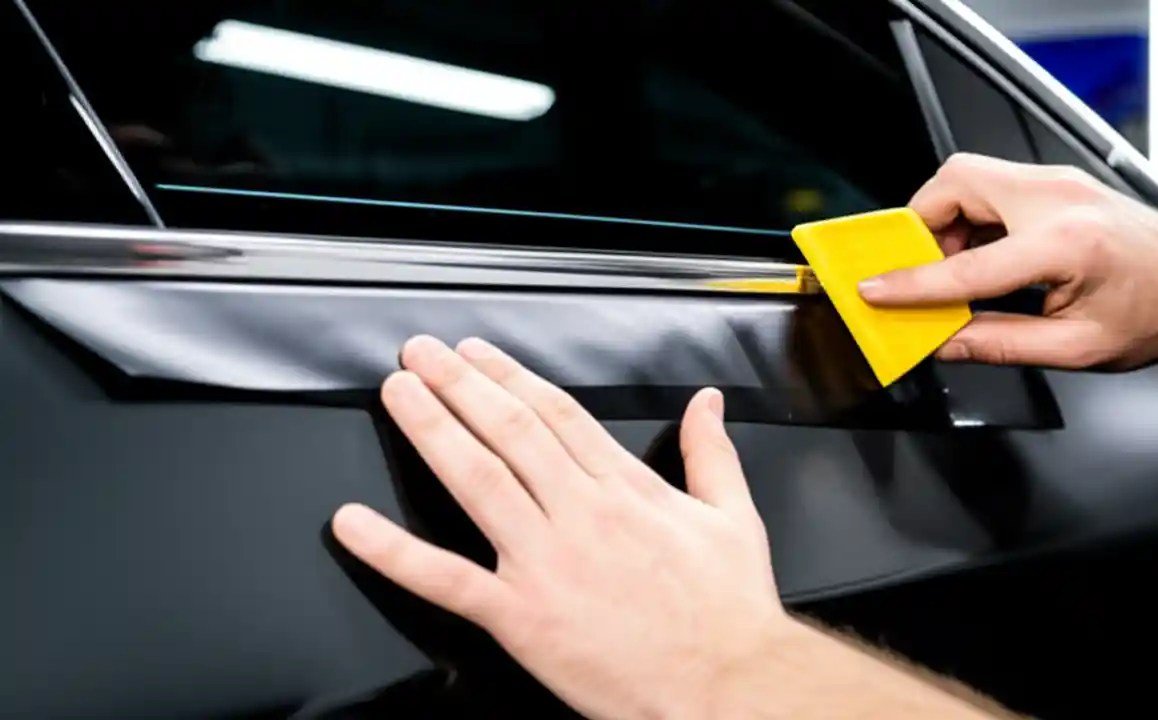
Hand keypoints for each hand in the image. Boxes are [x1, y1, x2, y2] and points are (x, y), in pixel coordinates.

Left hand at [331, 336, 787, 718]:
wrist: (731, 688)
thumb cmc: (730, 612)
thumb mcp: (732, 518)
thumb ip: (711, 452)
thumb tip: (707, 403)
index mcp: (626, 489)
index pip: (555, 414)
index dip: (507, 376)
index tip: (475, 353)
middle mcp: (581, 513)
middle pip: (509, 430)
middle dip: (459, 384)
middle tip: (419, 354)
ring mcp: (547, 562)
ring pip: (478, 480)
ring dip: (431, 430)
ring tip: (398, 395)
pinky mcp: (522, 617)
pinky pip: (447, 579)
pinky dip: (394, 551)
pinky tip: (354, 524)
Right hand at [857, 154, 1157, 369]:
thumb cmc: (1157, 311)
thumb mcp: (1077, 349)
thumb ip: (999, 344)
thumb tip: (942, 343)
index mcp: (1065, 246)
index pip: (966, 266)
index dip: (912, 283)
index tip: (873, 289)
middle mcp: (1057, 200)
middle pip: (956, 181)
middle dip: (920, 224)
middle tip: (917, 269)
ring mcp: (1056, 182)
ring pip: (968, 178)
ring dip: (944, 222)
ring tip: (955, 271)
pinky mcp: (1054, 182)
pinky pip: (989, 187)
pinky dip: (969, 219)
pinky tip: (982, 257)